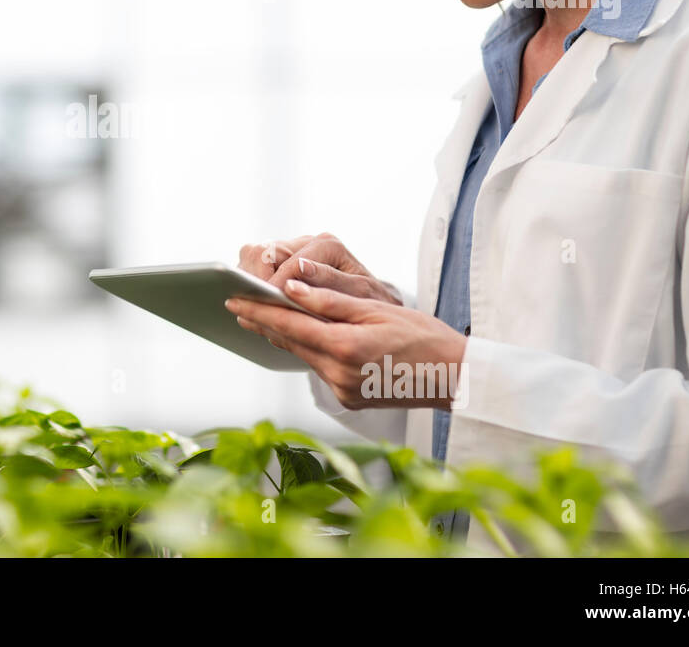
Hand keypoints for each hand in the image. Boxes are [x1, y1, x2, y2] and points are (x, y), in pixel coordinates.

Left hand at [224, 279, 466, 410]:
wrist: (454, 376)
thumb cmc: (422, 335)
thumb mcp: (376, 309)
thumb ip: (330, 300)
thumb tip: (291, 288)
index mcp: (344, 348)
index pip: (289, 325)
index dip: (259, 311)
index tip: (234, 300)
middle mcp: (338, 374)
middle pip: (290, 343)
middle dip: (264, 322)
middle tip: (237, 305)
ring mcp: (342, 391)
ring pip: (304, 356)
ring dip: (284, 337)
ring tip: (261, 317)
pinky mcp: (348, 399)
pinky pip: (320, 369)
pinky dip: (310, 351)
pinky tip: (301, 338)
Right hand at [238, 232, 402, 305]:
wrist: (374, 308)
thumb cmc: (370, 301)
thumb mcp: (360, 294)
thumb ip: (331, 282)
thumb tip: (300, 267)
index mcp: (326, 245)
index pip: (287, 260)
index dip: (274, 286)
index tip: (270, 308)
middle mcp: (304, 243)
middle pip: (260, 250)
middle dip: (254, 280)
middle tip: (257, 307)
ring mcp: (289, 253)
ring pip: (250, 257)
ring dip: (249, 282)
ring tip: (255, 310)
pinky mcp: (278, 266)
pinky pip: (252, 270)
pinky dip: (250, 288)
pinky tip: (258, 309)